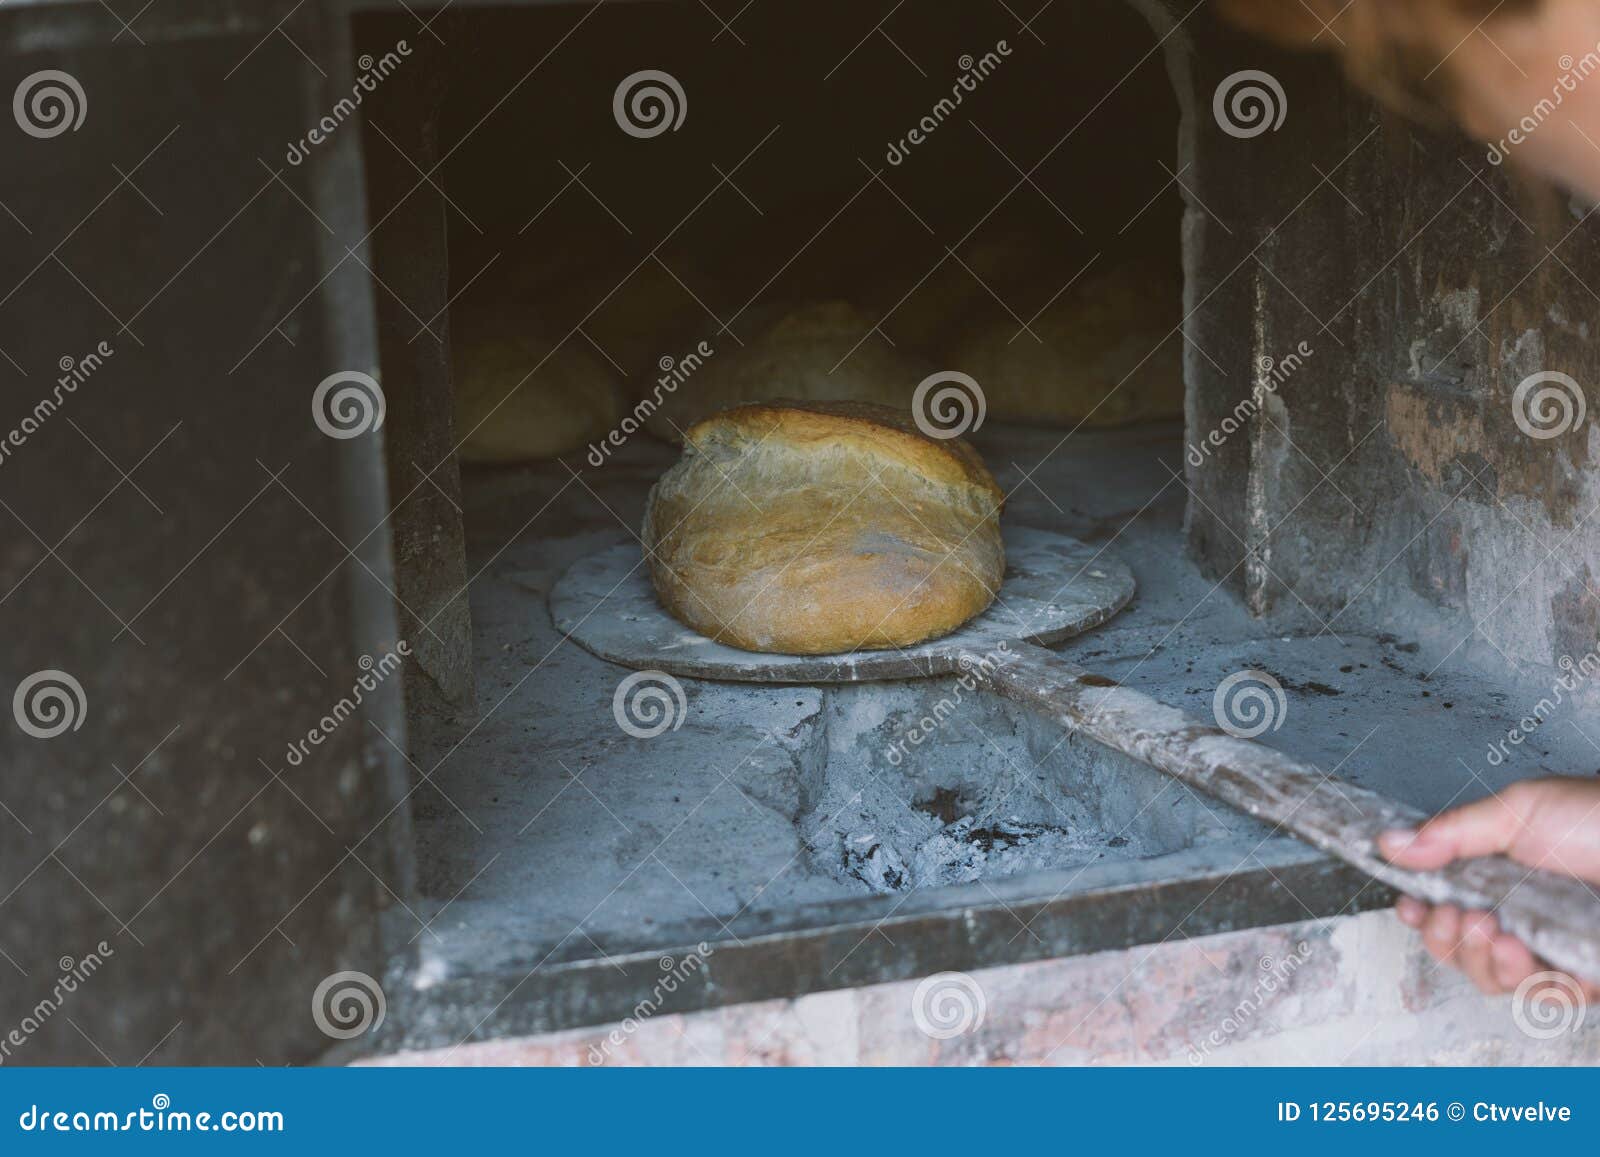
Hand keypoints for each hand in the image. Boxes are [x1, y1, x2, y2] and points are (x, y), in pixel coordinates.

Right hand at [1378, 776, 1599, 998]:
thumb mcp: (1519, 811)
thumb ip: (1453, 833)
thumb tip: (1392, 843)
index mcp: (1498, 876)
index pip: (1442, 905)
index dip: (1420, 914)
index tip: (1411, 907)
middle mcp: (1521, 915)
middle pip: (1460, 951)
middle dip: (1446, 939)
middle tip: (1455, 916)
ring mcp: (1552, 947)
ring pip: (1495, 979)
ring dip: (1479, 960)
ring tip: (1490, 933)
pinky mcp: (1585, 974)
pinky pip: (1546, 997)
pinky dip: (1527, 980)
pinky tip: (1521, 953)